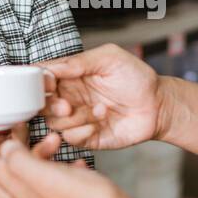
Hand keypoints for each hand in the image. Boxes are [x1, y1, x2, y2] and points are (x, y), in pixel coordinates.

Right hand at [39, 43, 164, 150]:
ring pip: (54, 123)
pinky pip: (70, 139)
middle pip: (41, 104)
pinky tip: (101, 121)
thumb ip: (78, 62)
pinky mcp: (86, 137)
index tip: (49, 82)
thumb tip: (50, 68)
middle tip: (67, 105)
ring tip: (100, 109)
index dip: (39, 81)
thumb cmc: (136, 78)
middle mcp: (69, 97)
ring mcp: (76, 119)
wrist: (158, 105)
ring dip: (74, 118)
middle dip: (50, 106)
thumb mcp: (109, 58)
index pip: (42, 78)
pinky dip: (83, 131)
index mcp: (70, 76)